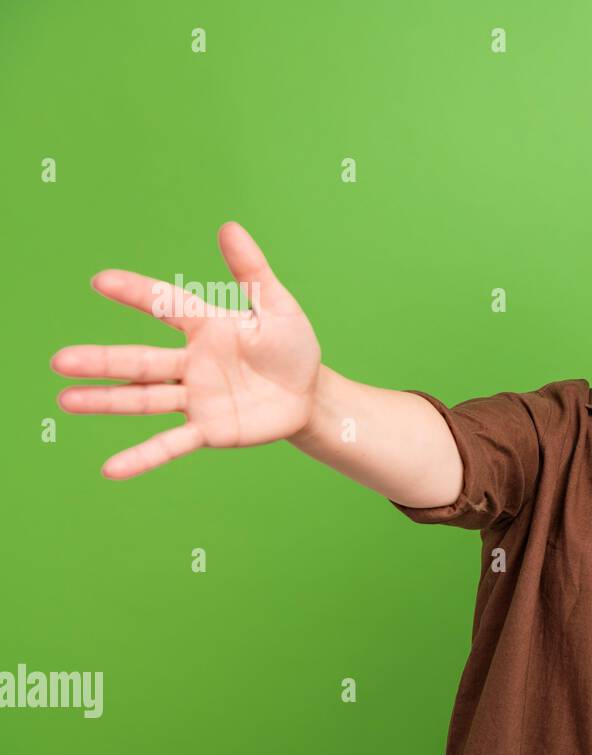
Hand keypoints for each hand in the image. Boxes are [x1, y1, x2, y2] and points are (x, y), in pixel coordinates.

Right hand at [52, 222, 321, 477]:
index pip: (166, 306)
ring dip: (107, 401)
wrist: (310, 395)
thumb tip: (230, 228)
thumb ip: (252, 273)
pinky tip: (111, 468)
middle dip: (101, 362)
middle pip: (140, 361)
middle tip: (59, 361)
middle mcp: (191, 362)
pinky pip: (171, 443)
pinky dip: (144, 456)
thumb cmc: (292, 347)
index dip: (137, 294)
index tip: (101, 281)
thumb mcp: (278, 308)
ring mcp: (196, 397)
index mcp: (206, 327)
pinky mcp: (209, 429)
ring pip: (145, 398)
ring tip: (66, 401)